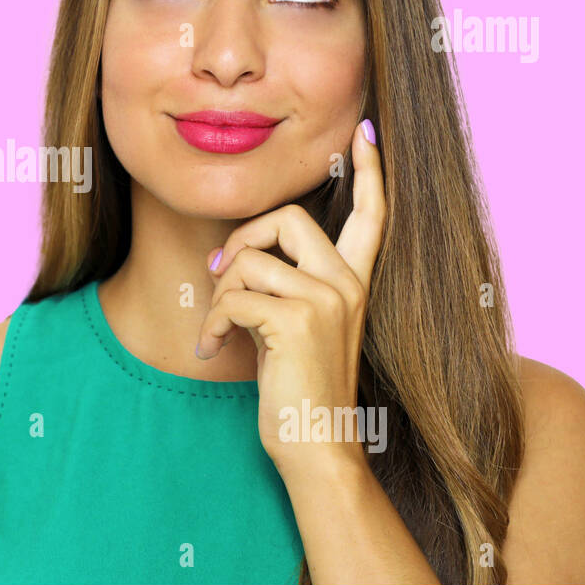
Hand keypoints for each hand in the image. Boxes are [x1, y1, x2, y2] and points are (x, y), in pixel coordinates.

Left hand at [196, 119, 385, 477]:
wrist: (318, 450)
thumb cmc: (300, 392)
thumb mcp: (296, 329)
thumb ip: (280, 288)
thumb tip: (230, 259)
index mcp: (354, 284)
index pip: (372, 215)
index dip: (370, 172)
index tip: (366, 134)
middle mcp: (347, 285)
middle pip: (287, 217)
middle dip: (242, 240)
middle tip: (221, 273)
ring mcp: (327, 301)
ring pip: (249, 262)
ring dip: (219, 294)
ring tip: (220, 329)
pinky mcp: (298, 321)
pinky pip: (232, 297)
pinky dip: (212, 323)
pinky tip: (212, 349)